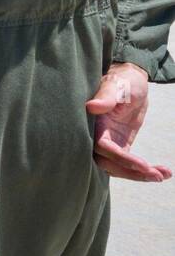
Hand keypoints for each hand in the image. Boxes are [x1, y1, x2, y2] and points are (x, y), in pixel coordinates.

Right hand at [86, 62, 171, 180]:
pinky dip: (143, 170)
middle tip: (157, 175)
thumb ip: (106, 97)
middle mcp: (97, 134)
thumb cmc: (123, 80)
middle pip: (108, 163)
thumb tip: (91, 107)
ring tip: (164, 174)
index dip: (121, 158)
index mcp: (94, 121)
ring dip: (140, 175)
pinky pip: (127, 164)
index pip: (103, 147)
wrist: (131, 81)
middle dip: (132, 173)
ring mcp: (108, 141)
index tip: (143, 165)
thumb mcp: (117, 86)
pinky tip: (163, 172)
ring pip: (117, 167)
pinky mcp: (118, 145)